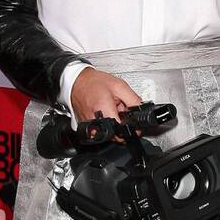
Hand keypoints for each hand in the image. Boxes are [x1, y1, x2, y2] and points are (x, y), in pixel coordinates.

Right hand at [70, 69, 169, 219]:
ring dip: (116, 128)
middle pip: (117, 137)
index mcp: (104, 110)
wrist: (76, 82)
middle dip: (124, 128)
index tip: (138, 127)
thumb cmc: (94, 82)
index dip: (133, 130)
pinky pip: (102, 133)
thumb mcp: (119, 86)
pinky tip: (107, 115)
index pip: (123, 130)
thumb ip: (134, 100)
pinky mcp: (87, 129)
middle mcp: (96, 122)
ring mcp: (90, 127)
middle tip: (124, 115)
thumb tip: (143, 111)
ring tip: (114, 113)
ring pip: (110, 137)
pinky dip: (107, 126)